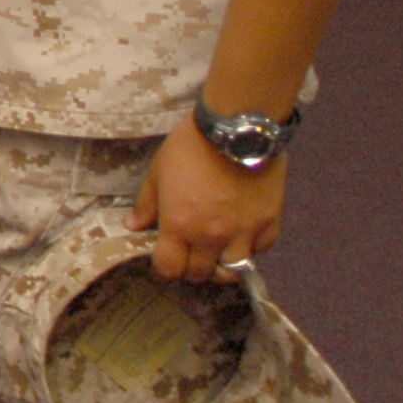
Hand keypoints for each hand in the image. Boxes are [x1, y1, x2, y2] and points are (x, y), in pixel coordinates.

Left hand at [132, 116, 284, 281]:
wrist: (236, 128)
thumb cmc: (191, 147)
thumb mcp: (158, 172)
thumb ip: (146, 204)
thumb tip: (133, 226)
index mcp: (179, 226)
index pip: (169, 269)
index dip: (164, 268)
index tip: (165, 259)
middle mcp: (211, 236)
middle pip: (200, 274)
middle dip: (192, 268)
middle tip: (191, 254)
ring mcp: (243, 232)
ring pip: (233, 269)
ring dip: (223, 264)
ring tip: (218, 251)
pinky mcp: (269, 222)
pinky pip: (261, 249)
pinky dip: (251, 247)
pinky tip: (243, 235)